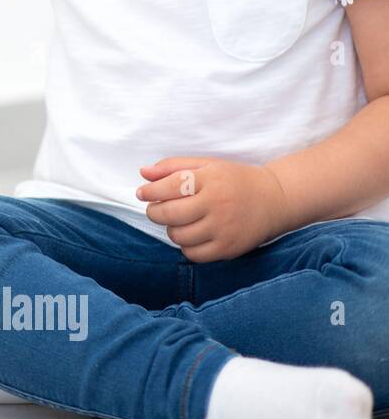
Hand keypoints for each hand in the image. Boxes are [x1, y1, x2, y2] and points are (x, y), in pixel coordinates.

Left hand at [135, 157, 292, 261]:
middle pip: (169, 214)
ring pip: (178, 236)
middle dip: (154, 212)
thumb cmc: (234, 180)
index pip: (170, 186)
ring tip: (179, 220)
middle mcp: (218, 204)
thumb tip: (143, 173)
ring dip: (171, 229)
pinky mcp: (229, 248)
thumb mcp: (207, 165)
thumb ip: (173, 167)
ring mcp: (224, 228)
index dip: (150, 191)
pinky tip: (193, 234)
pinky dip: (186, 246)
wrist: (275, 200)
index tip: (142, 193)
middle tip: (156, 209)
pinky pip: (193, 254)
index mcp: (211, 179)